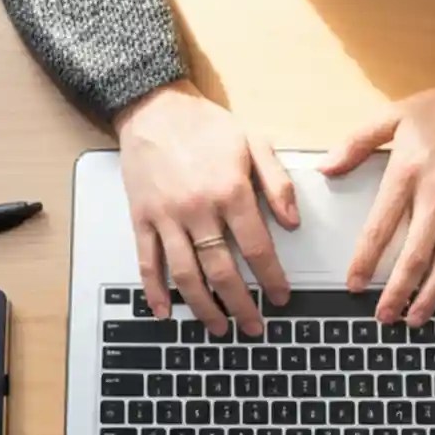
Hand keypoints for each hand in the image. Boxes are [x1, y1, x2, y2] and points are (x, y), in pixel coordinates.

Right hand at [114, 80, 298, 336]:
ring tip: (218, 328)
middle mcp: (198, 209)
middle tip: (253, 327)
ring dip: (203, 307)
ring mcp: (166, 217)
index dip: (271, 278)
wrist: (153, 106)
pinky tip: (166, 312)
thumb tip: (293, 221)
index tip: (280, 298)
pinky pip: (147, 262)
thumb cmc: (205, 125)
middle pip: (222, 271)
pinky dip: (155, 291)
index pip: (257, 248)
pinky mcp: (141, 218)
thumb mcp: (254, 141)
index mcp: (230, 191)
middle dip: (241, 305)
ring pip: (186, 274)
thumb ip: (278, 182)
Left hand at [318, 68, 434, 326]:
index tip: (353, 285)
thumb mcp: (393, 115)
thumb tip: (326, 168)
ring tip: (415, 319)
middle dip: (396, 292)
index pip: (380, 227)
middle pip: (414, 255)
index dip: (365, 260)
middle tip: (383, 316)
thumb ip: (356, 143)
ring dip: (430, 295)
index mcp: (407, 173)